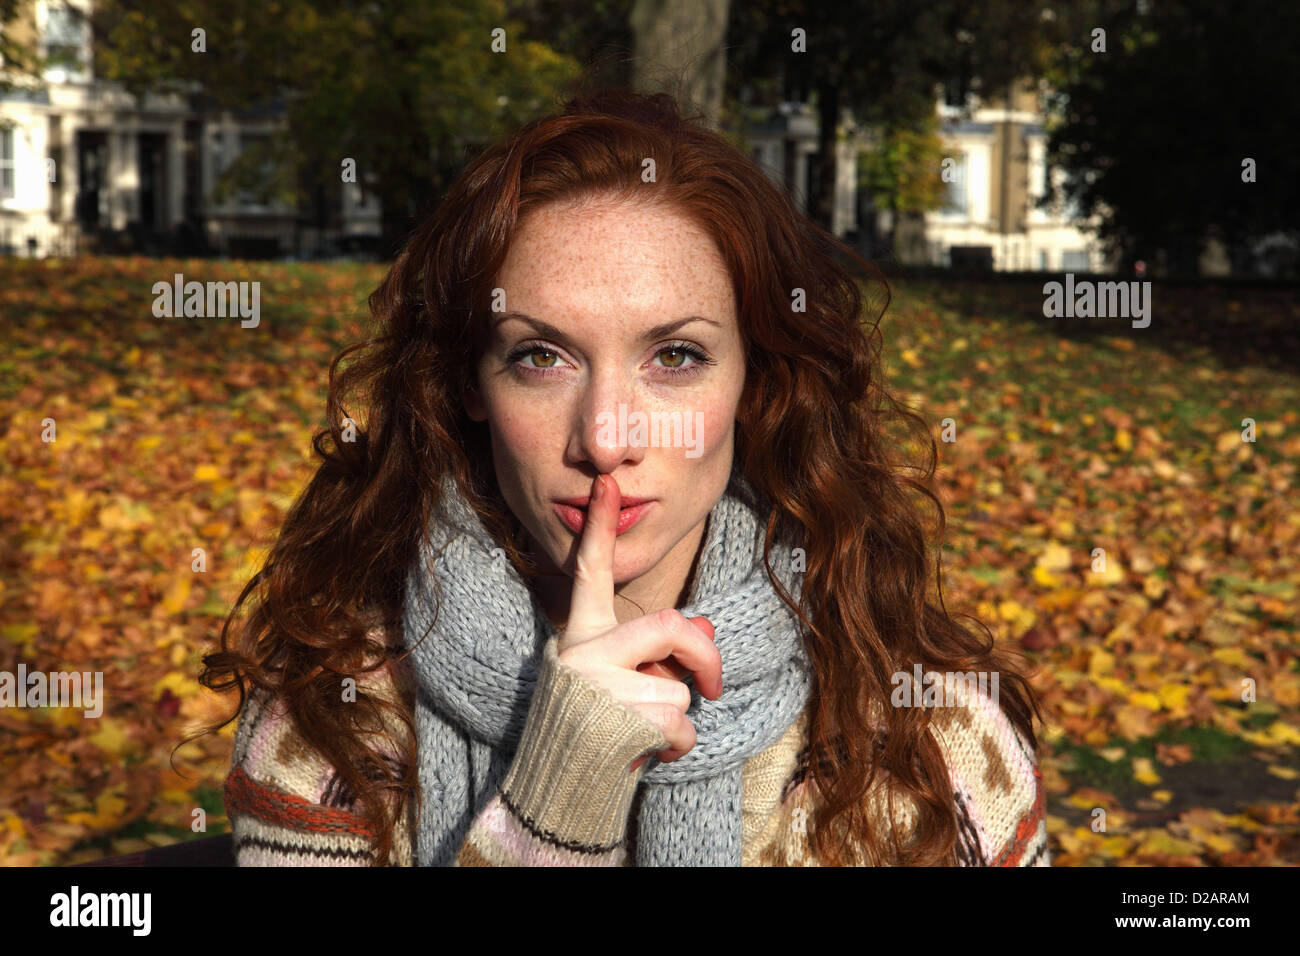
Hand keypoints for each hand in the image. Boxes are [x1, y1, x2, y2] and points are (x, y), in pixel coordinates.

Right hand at [555, 473, 721, 770]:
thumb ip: (659, 650)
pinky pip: (680, 726)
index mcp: (581, 633)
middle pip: (670, 626)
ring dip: (676, 719)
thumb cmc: (594, 725)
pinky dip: (677, 748)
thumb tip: (707, 624)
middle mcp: (583, 652)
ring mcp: (598, 687)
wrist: (557, 789)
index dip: (599, 527)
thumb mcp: (623, 678)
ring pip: (678, 690)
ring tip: (641, 732)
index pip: (590, 572)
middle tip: (715, 682)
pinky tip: (645, 753)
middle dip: (704, 654)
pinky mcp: (617, 723)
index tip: (607, 482)